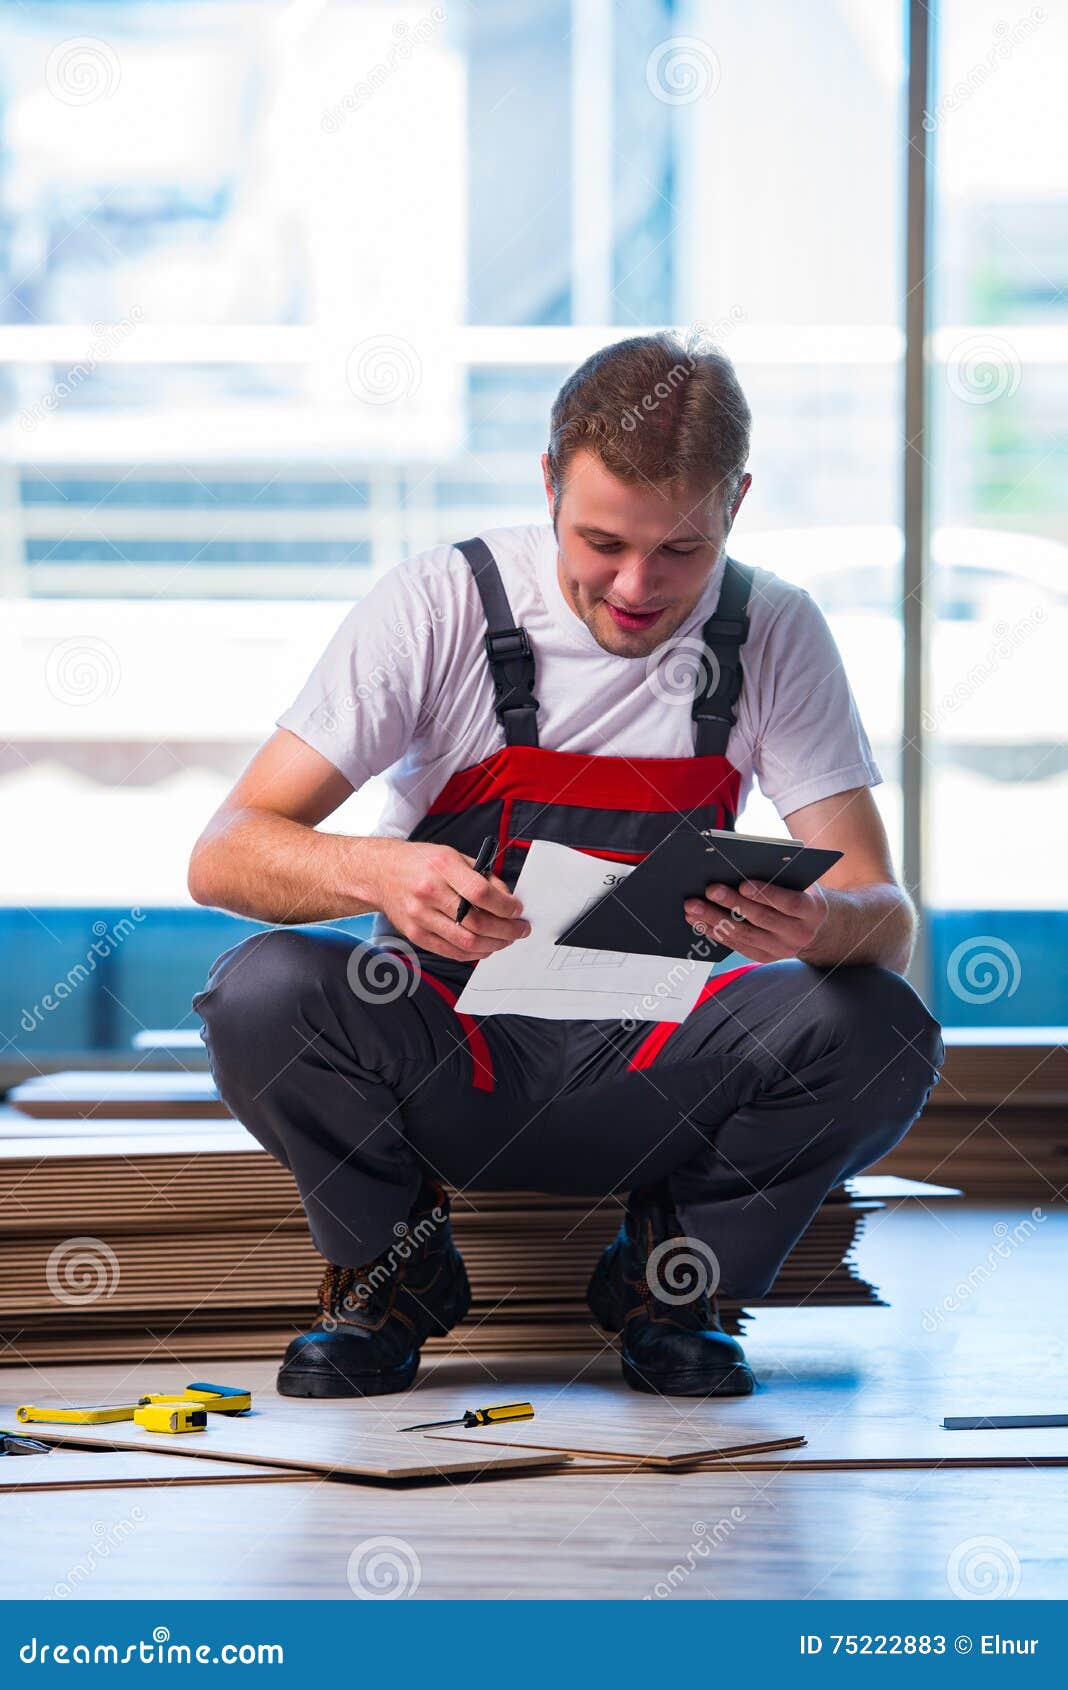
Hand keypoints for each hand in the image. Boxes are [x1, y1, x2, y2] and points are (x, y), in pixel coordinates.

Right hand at [364, 840, 530, 962]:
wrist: (380, 873)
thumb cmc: (420, 862)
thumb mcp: (454, 856)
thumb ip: (483, 877)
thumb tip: (508, 901)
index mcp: (442, 867)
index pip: (481, 893)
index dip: (505, 906)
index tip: (518, 910)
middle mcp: (429, 892)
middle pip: (476, 922)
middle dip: (506, 930)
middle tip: (519, 930)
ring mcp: (420, 916)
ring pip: (466, 942)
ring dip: (493, 945)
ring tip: (505, 940)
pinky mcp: (415, 934)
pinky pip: (451, 952)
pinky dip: (473, 953)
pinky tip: (485, 947)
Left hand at [684, 879, 827, 963]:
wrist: (813, 926)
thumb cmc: (801, 894)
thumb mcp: (800, 881)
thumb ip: (779, 874)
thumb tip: (742, 862)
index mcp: (812, 910)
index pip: (789, 903)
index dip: (765, 894)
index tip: (742, 885)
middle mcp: (799, 933)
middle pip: (762, 919)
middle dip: (732, 904)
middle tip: (710, 890)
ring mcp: (781, 949)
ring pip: (745, 934)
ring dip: (716, 920)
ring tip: (694, 907)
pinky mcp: (765, 957)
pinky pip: (737, 945)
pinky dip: (716, 932)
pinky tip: (700, 922)